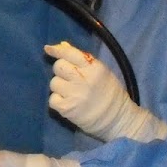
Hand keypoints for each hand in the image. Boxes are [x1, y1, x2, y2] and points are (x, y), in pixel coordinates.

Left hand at [44, 41, 166, 142]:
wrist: (118, 120)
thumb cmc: (110, 93)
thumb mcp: (101, 72)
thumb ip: (83, 59)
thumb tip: (62, 46)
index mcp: (94, 68)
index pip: (71, 53)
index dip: (57, 50)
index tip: (48, 49)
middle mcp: (83, 79)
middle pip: (59, 66)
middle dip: (61, 70)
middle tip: (70, 78)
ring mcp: (74, 95)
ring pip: (54, 82)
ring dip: (60, 87)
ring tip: (72, 93)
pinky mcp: (67, 109)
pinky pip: (52, 99)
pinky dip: (58, 101)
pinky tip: (69, 103)